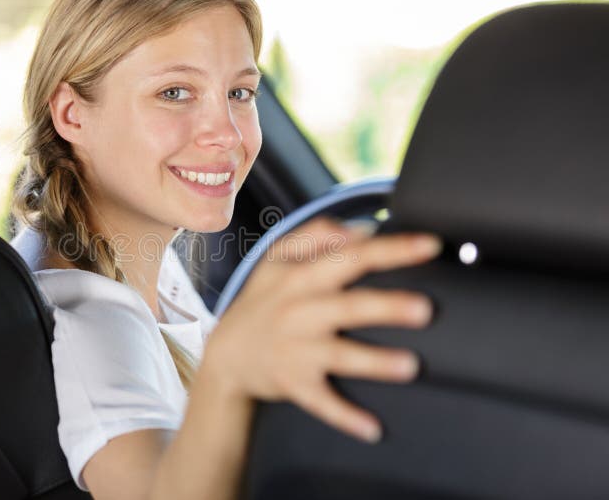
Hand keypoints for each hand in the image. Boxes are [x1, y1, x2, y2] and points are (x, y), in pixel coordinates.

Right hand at [202, 216, 440, 442]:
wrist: (226, 355)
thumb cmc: (262, 301)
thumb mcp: (276, 259)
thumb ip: (316, 235)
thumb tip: (362, 229)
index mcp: (301, 276)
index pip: (351, 256)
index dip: (391, 249)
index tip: (431, 245)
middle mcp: (299, 311)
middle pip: (348, 305)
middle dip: (385, 306)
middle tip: (425, 309)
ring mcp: (296, 350)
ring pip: (338, 356)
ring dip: (373, 362)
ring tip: (410, 366)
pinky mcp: (293, 383)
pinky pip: (321, 401)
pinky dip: (344, 416)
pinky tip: (373, 429)